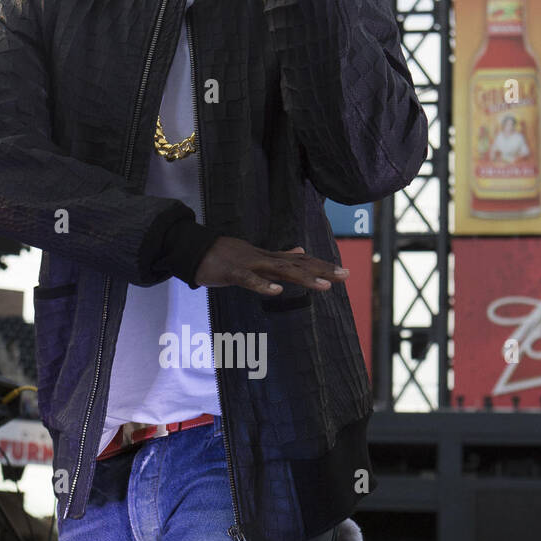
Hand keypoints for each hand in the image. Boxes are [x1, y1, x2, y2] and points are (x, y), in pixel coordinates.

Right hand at [194, 241, 347, 294]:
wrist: (195, 249)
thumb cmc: (224, 256)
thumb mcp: (256, 255)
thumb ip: (278, 258)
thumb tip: (301, 252)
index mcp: (269, 258)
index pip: (301, 261)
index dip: (323, 266)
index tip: (344, 272)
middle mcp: (265, 259)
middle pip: (298, 264)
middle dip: (322, 270)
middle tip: (346, 275)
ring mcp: (249, 264)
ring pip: (280, 271)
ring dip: (303, 278)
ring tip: (324, 286)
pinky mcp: (233, 272)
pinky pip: (249, 280)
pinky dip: (263, 286)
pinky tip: (278, 292)